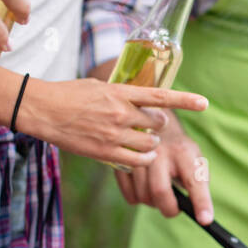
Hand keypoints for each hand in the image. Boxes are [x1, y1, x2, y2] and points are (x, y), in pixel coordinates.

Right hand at [15, 78, 207, 169]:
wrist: (43, 110)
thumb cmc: (69, 95)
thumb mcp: (98, 86)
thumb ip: (121, 94)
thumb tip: (139, 102)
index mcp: (120, 92)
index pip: (160, 96)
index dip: (185, 100)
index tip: (204, 103)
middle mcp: (121, 112)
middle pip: (157, 123)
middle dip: (158, 125)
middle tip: (150, 125)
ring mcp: (114, 133)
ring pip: (150, 144)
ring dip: (151, 144)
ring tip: (143, 140)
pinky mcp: (106, 152)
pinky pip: (138, 161)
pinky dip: (143, 160)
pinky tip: (140, 155)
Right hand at [114, 110, 213, 222]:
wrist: (152, 126)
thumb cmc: (179, 151)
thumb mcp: (194, 160)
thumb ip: (198, 183)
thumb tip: (201, 214)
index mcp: (184, 152)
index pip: (194, 181)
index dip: (201, 202)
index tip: (205, 220)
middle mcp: (160, 151)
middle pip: (160, 191)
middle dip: (169, 209)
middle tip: (174, 209)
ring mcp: (137, 156)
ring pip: (144, 196)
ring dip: (153, 203)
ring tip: (159, 192)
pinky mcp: (121, 163)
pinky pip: (130, 196)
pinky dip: (139, 200)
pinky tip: (144, 188)